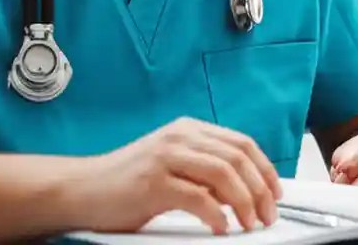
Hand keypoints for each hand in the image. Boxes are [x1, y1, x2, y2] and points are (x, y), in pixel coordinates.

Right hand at [63, 117, 281, 234]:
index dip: (265, 169)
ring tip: (249, 224)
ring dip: (245, 202)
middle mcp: (180, 137)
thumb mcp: (172, 165)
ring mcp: (166, 157)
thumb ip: (204, 170)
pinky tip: (221, 228)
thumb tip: (244, 190)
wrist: (82, 189)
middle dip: (261, 190)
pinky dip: (216, 215)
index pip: (242, 144)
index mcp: (188, 130)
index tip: (276, 193)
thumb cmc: (126, 183)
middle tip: (268, 216)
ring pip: (224, 174)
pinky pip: (198, 198)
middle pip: (238, 158)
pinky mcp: (154, 182)